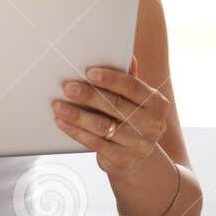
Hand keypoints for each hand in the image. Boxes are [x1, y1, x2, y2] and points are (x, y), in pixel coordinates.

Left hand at [51, 56, 167, 175]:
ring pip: (103, 127)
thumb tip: (127, 55)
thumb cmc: (132, 118)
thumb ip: (129, 79)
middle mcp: (152, 125)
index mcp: (157, 103)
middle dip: (89, 96)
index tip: (89, 73)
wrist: (137, 157)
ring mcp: (139, 145)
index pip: (133, 87)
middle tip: (67, 87)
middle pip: (116, 106)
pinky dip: (76, 132)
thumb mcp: (136, 100)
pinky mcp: (123, 160)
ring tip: (58, 105)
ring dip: (77, 116)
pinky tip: (62, 123)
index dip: (111, 79)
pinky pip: (95, 144)